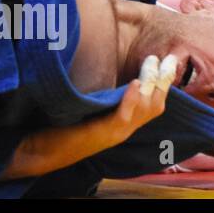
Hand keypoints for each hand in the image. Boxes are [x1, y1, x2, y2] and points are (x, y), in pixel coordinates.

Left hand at [0, 54, 178, 179]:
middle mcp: (122, 130)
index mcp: (121, 124)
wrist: (42, 153)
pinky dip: (131, 101)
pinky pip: (123, 117)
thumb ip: (97, 96)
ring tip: (154, 64)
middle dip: (164, 82)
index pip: (151, 105)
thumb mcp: (85, 109)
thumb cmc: (58, 128)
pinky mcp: (101, 134)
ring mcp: (114, 134)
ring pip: (145, 111)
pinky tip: (135, 84)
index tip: (167, 61)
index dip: (162, 85)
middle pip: (155, 106)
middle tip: (171, 59)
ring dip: (151, 85)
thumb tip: (101, 69)